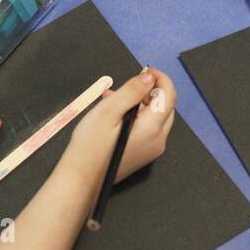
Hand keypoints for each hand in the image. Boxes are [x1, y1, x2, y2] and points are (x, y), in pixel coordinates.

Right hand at [59, 68, 176, 183]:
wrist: (81, 179)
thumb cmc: (91, 144)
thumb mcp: (108, 111)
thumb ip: (131, 91)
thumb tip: (149, 78)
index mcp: (152, 128)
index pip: (168, 96)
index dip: (160, 79)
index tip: (145, 70)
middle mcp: (159, 140)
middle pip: (164, 107)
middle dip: (148, 91)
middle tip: (124, 86)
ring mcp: (152, 150)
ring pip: (154, 118)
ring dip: (139, 104)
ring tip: (111, 99)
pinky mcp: (143, 155)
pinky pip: (147, 130)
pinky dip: (136, 117)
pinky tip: (114, 115)